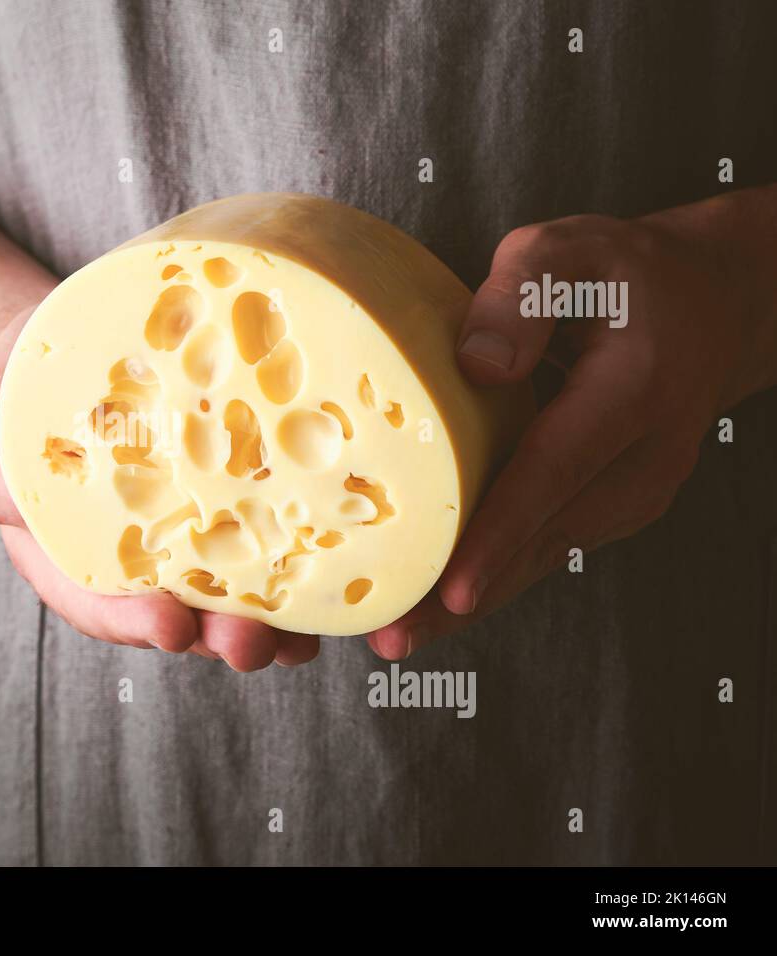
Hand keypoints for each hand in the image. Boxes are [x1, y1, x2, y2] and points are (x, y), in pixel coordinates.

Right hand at [0, 307, 320, 670]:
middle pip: (174, 612)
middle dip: (215, 635)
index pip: (95, 600)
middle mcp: (132, 552)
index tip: (170, 625)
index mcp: (69, 544)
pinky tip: (332, 576)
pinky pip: (266, 538)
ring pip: (227, 593)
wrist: (82, 334)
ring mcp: (185, 531)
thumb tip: (9, 510)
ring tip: (301, 634)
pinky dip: (298, 565)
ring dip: (266, 622)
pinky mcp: (232, 496)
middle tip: (252, 642)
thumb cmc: (31, 372)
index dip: (130, 620)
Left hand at [369, 208, 774, 659]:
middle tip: (393, 638)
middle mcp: (642, 459)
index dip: (500, 533)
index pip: (554, 472)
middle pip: (544, 538)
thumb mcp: (569, 252)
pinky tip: (433, 605)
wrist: (709, 306)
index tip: (453, 592)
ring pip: (545, 556)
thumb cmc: (622, 275)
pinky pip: (548, 546)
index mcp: (630, 393)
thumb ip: (522, 295)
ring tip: (398, 636)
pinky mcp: (613, 505)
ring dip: (473, 601)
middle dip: (467, 596)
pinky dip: (493, 575)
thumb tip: (477, 365)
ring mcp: (634, 491)